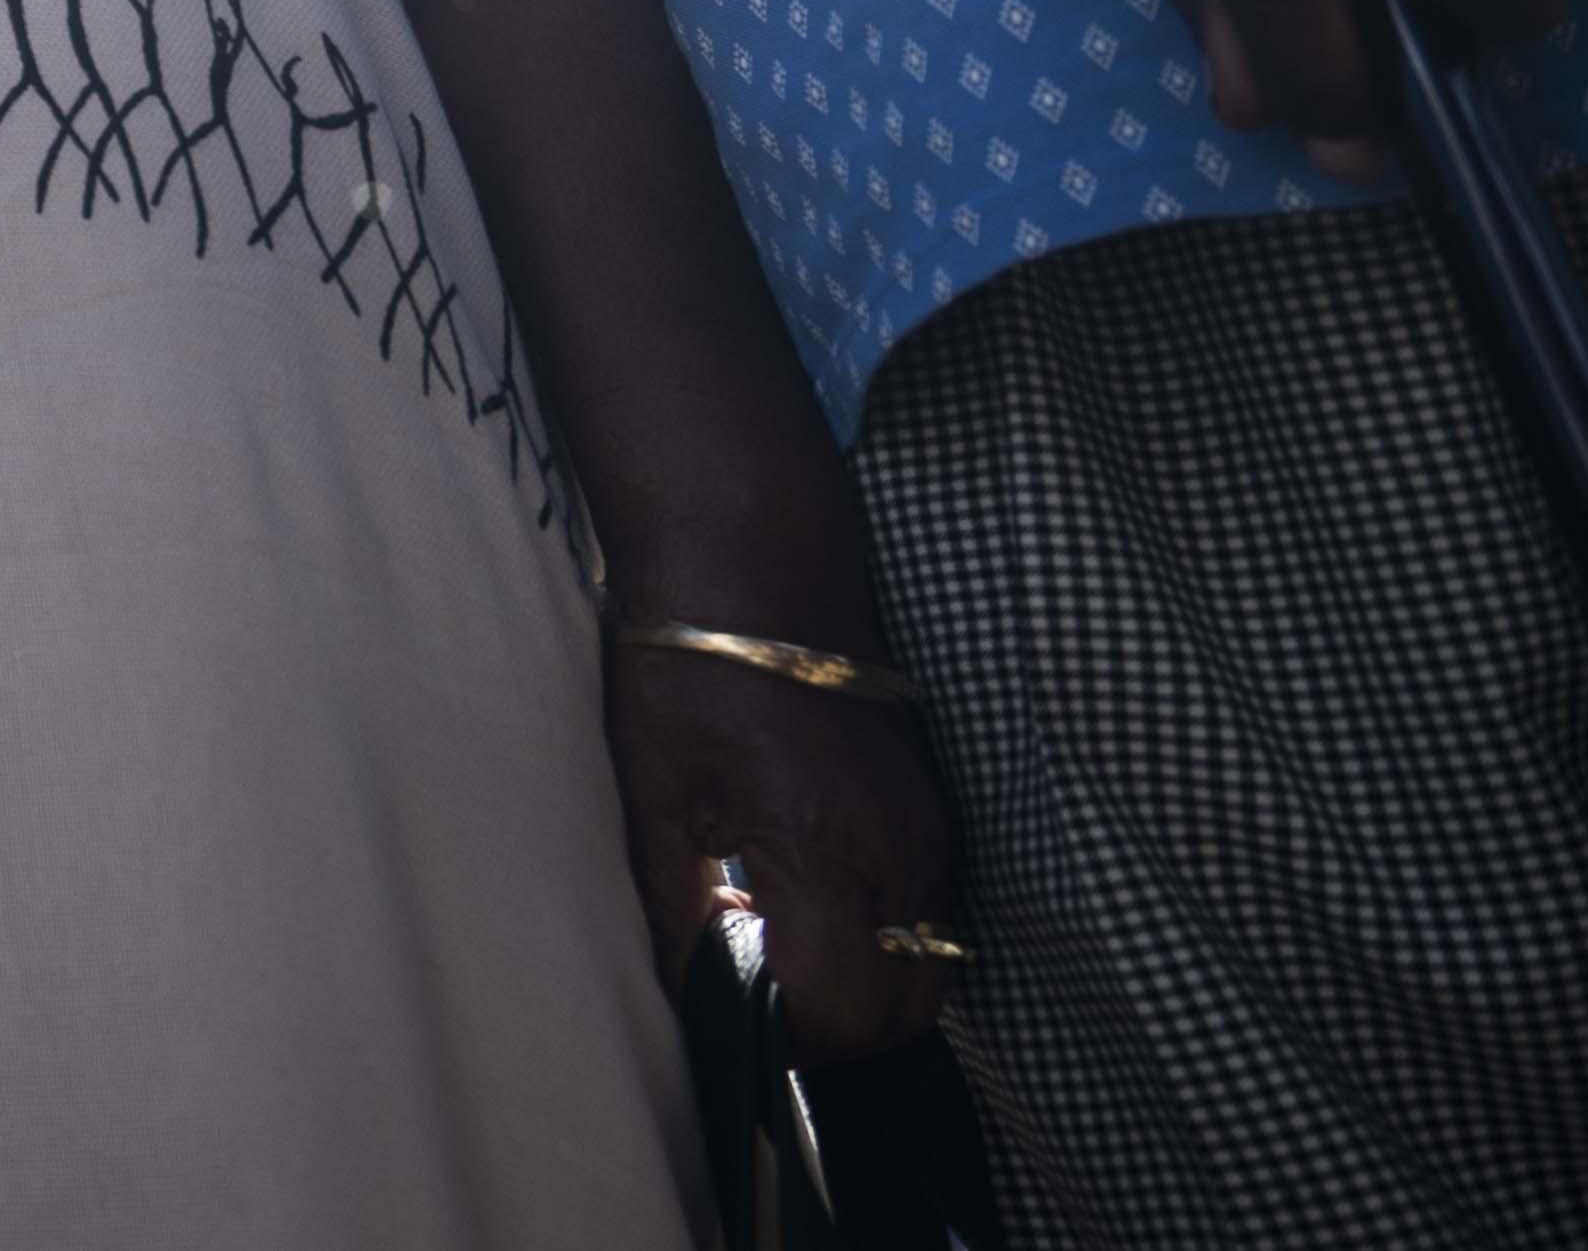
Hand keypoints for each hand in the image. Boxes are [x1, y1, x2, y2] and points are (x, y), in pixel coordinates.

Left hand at [601, 635, 960, 1064]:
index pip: (843, 1007)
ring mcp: (927, 827)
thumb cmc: (686, 663)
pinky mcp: (933, 807)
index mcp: (821, 844)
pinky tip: (804, 893)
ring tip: (772, 933)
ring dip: (861, 982)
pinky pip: (929, 914)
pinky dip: (881, 937)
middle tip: (751, 980)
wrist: (753, 554)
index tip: (727, 1005)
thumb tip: (689, 992)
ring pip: (927, 966)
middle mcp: (898, 847)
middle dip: (832, 1026)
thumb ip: (674, 904)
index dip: (785, 1032)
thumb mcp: (654, 787)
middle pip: (903, 1008)